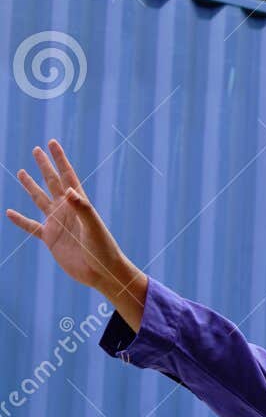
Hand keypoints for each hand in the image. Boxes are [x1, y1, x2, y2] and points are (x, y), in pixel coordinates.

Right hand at [7, 141, 146, 326]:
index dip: (60, 159)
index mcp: (79, 204)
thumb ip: (82, 209)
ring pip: (40, 200)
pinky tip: (10, 213)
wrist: (102, 273)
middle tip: (36, 150)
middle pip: (52, 182)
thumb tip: (68, 190)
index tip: (52, 143)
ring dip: (31, 186)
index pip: (67, 176)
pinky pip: (32, 226)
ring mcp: (58, 224)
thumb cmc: (104, 250)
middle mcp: (67, 210)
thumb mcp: (94, 228)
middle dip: (45, 166)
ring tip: (22, 173)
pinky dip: (20, 220)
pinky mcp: (51, 238)